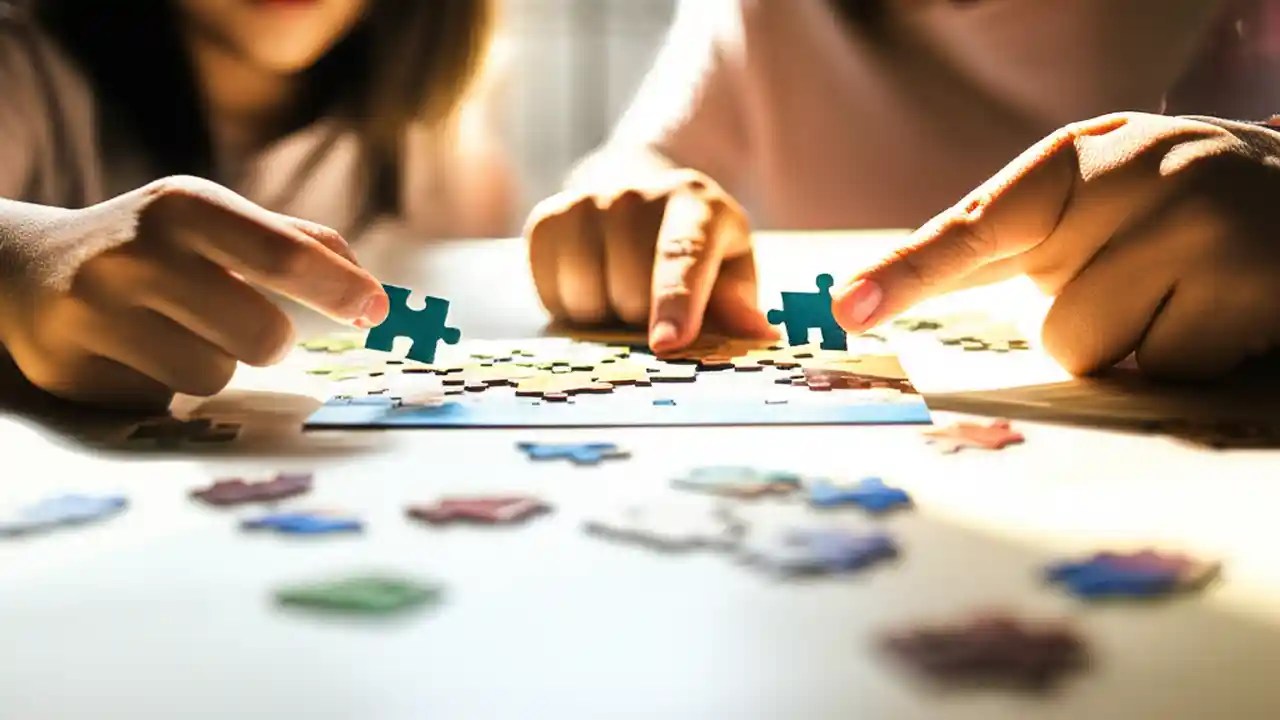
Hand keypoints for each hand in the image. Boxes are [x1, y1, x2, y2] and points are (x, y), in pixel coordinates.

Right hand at [0, 176, 388, 406]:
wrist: (29, 268)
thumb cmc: (156, 245)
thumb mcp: (218, 220)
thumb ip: (298, 244)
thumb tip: (376, 294)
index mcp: (183, 206)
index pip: (283, 254)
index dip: (340, 288)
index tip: (379, 310)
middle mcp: (135, 256)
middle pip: (264, 336)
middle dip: (271, 339)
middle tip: (241, 320)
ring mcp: (94, 316)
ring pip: (215, 378)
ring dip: (213, 364)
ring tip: (172, 332)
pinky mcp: (72, 371)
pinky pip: (163, 403)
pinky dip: (164, 385)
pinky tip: (131, 353)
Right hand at [525, 168, 774, 352]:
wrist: (636, 198)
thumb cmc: (695, 249)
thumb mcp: (728, 268)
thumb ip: (737, 302)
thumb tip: (758, 333)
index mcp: (696, 203)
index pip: (681, 255)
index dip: (675, 302)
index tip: (668, 344)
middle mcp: (636, 193)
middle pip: (630, 292)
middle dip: (643, 317)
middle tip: (653, 303)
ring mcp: (586, 201)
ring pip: (586, 297)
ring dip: (605, 313)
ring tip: (621, 290)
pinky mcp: (546, 219)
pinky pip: (550, 292)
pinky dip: (569, 305)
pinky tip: (591, 282)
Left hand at [832, 112, 1279, 378]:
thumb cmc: (1174, 212)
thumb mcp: (1091, 201)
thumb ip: (1005, 243)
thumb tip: (875, 294)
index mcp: (1082, 159)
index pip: (982, 225)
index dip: (911, 270)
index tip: (850, 308)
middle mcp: (1142, 178)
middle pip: (1052, 329)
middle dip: (1091, 329)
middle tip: (1147, 284)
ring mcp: (1204, 228)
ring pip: (1106, 356)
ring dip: (1138, 348)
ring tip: (1187, 295)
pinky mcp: (1253, 281)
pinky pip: (1171, 372)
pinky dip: (1191, 359)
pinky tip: (1225, 310)